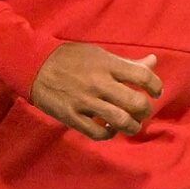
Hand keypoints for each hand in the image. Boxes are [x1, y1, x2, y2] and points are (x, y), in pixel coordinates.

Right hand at [31, 44, 162, 138]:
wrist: (33, 65)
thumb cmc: (69, 58)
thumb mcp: (99, 54)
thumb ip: (126, 62)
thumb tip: (153, 61)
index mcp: (107, 65)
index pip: (143, 77)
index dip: (156, 87)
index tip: (155, 92)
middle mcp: (99, 83)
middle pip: (135, 103)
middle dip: (145, 110)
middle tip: (142, 110)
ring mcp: (85, 102)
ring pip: (120, 121)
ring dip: (132, 126)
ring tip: (131, 124)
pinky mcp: (71, 116)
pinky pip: (98, 133)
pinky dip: (109, 134)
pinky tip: (110, 129)